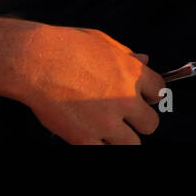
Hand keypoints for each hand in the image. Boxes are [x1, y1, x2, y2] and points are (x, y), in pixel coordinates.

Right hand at [15, 23, 164, 144]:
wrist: (35, 61)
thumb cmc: (65, 46)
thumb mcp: (103, 42)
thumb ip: (127, 55)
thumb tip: (144, 59)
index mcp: (133, 73)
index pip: (160, 92)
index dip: (151, 96)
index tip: (143, 99)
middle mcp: (125, 99)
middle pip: (151, 124)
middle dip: (139, 122)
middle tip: (125, 118)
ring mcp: (106, 122)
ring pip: (132, 145)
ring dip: (122, 140)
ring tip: (109, 132)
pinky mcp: (85, 138)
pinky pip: (103, 152)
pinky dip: (98, 146)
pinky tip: (90, 138)